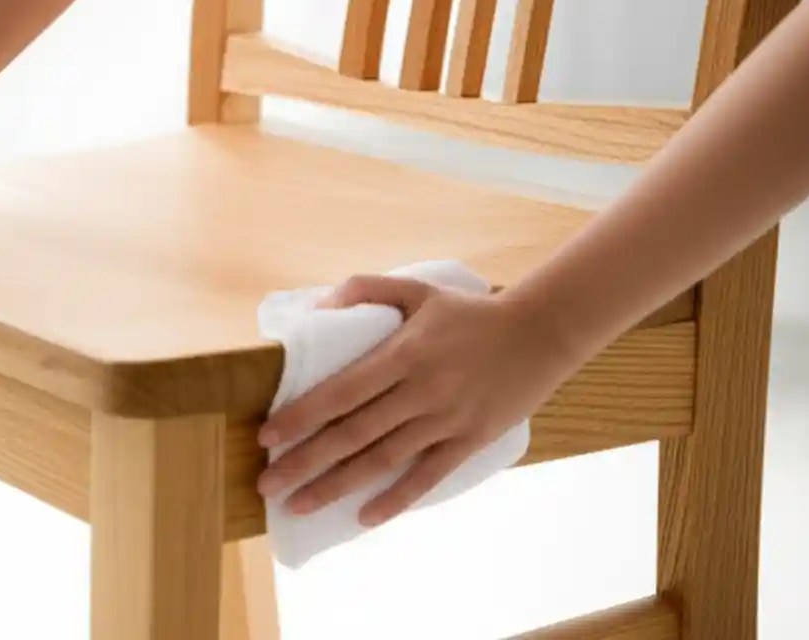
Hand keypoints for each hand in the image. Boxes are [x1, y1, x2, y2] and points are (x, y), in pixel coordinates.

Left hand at [255, 275, 584, 526]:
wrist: (542, 332)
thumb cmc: (470, 312)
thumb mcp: (417, 290)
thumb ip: (365, 290)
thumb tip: (318, 309)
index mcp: (404, 353)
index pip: (341, 391)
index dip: (302, 416)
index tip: (266, 436)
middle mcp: (422, 390)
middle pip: (353, 433)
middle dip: (305, 462)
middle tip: (266, 485)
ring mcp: (447, 420)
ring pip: (383, 461)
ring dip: (337, 486)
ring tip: (299, 505)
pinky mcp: (471, 440)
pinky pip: (428, 476)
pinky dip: (396, 500)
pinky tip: (364, 518)